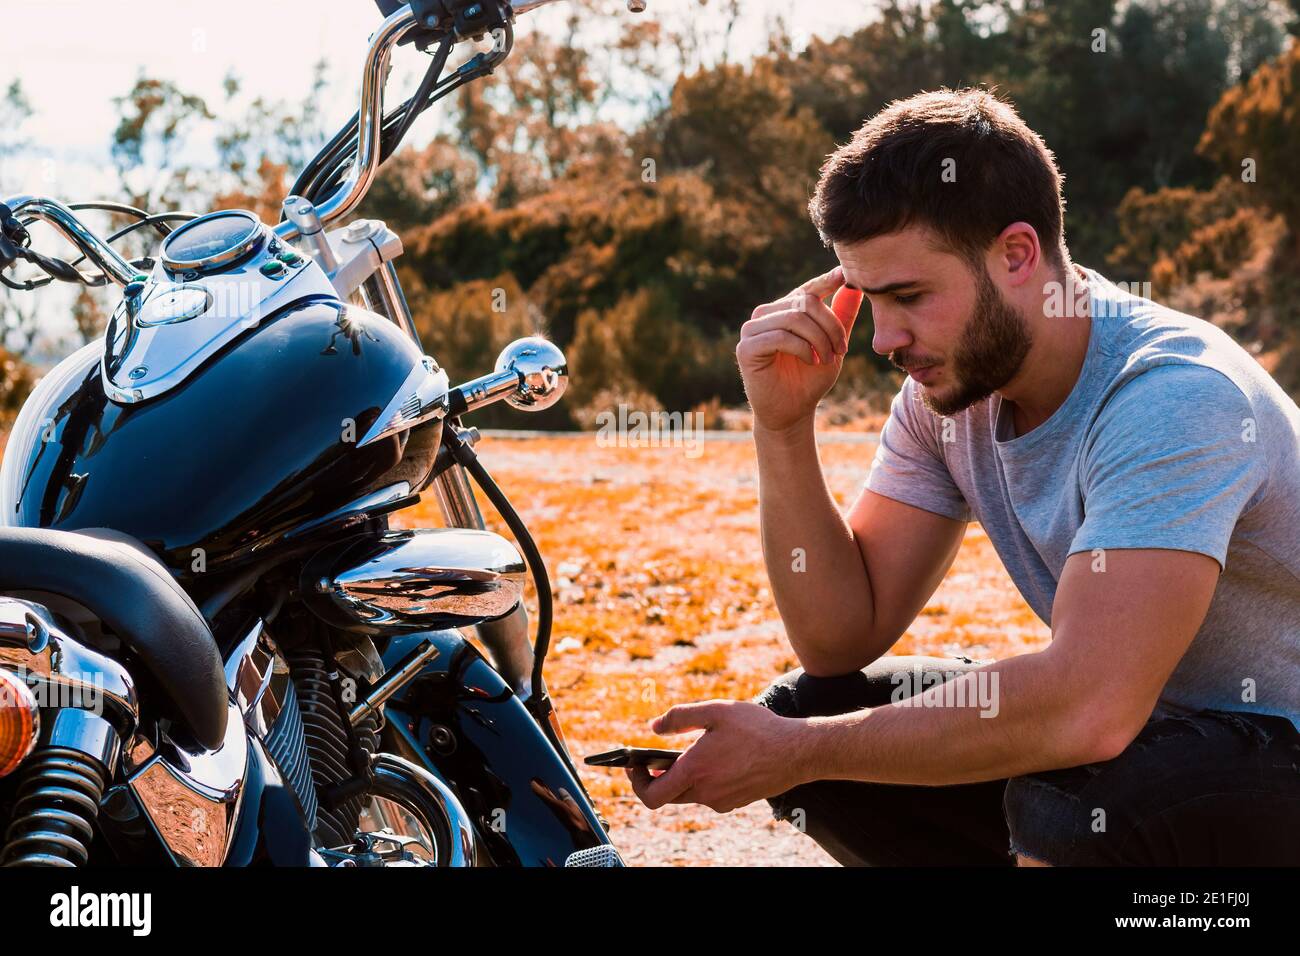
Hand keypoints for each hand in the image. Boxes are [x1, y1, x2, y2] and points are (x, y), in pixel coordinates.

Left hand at [625, 700, 811, 813]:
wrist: (797, 752)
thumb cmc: (757, 729)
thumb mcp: (715, 711)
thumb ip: (680, 718)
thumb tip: (654, 727)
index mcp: (695, 771)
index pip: (652, 795)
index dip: (637, 783)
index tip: (635, 766)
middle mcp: (706, 793)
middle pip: (668, 795)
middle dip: (658, 778)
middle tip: (655, 758)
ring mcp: (722, 801)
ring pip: (690, 793)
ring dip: (684, 776)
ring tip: (694, 750)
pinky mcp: (736, 801)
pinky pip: (710, 793)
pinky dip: (704, 779)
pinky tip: (718, 757)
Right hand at [736, 267, 863, 433]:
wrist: (791, 413)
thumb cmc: (810, 380)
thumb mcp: (832, 345)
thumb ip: (841, 316)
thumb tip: (854, 286)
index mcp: (784, 311)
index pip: (806, 290)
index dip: (825, 282)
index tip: (844, 276)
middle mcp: (766, 315)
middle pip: (804, 302)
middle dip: (830, 325)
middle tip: (842, 350)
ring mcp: (752, 330)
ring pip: (794, 318)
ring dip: (819, 339)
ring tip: (828, 359)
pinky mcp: (746, 348)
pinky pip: (780, 336)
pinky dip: (803, 348)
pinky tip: (811, 361)